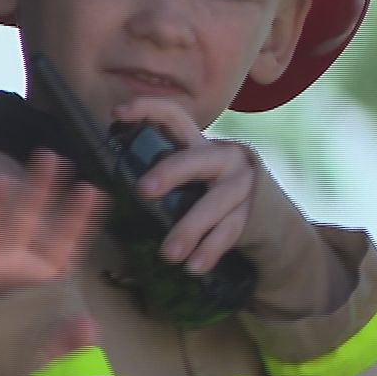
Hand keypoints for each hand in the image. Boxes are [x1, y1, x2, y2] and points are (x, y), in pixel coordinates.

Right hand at [0, 150, 104, 359]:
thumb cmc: (8, 349)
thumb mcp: (40, 352)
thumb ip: (64, 341)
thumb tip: (91, 330)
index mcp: (39, 276)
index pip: (62, 242)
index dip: (76, 218)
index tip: (92, 190)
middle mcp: (11, 262)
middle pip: (26, 220)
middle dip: (38, 190)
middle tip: (51, 157)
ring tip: (1, 180)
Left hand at [111, 98, 259, 277]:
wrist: (265, 211)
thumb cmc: (208, 190)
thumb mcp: (189, 173)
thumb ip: (163, 169)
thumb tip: (111, 178)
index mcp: (199, 143)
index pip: (174, 116)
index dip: (148, 109)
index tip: (119, 112)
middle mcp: (223, 158)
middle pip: (196, 160)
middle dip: (170, 172)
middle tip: (144, 190)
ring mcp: (240, 185)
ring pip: (215, 203)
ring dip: (190, 228)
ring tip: (168, 254)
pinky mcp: (250, 213)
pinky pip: (230, 231)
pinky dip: (211, 250)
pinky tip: (194, 267)